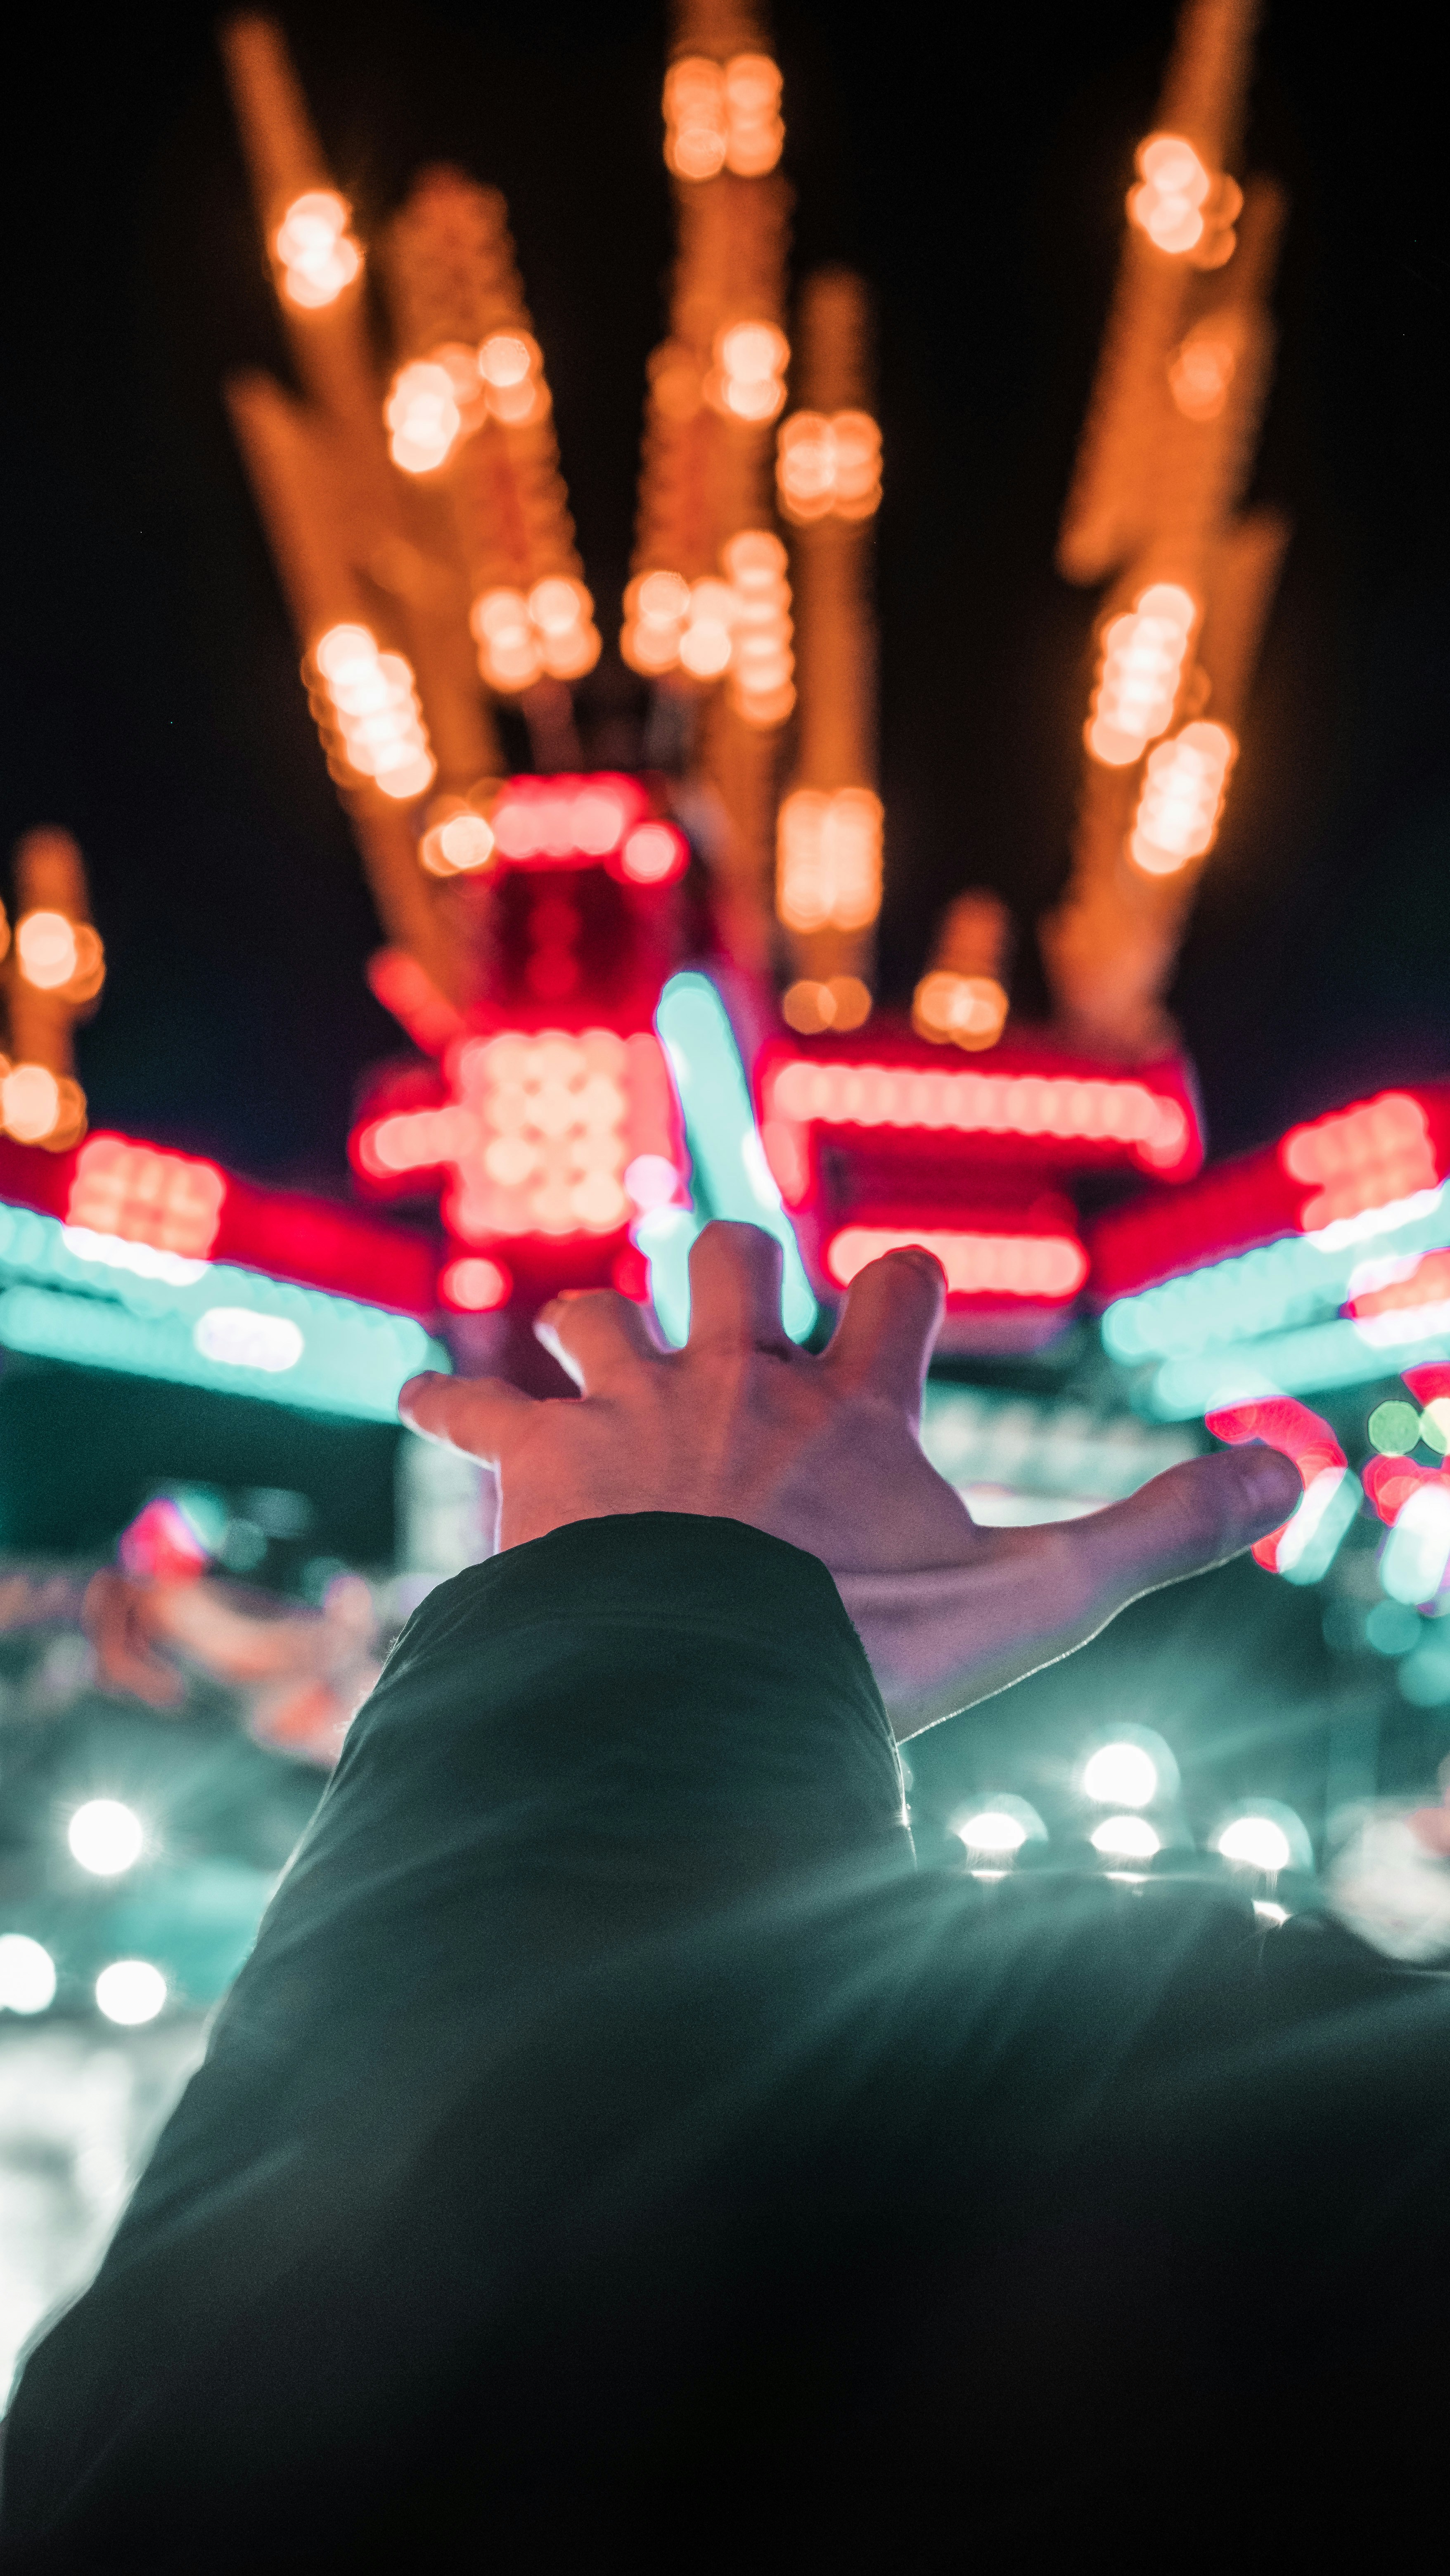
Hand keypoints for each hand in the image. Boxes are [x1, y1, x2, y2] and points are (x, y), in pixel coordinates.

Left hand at [400, 1222, 1300, 1738]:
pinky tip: (421, 1393)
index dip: (903, 1288)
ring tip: (591, 1352)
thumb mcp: (1035, 1598)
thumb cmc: (865, 1648)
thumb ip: (1156, 1534)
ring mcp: (630, 1406)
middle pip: (732, 1256)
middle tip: (737, 1313)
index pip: (895, 1288)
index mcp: (847, 1405)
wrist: (698, 1689)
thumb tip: (1287, 1481)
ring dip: (597, 1326)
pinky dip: (452, 1394)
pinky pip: (478, 1398)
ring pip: (598, 1307)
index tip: (901, 1302)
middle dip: (734, 1274)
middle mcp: (734, 1378)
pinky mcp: (539, 1454)